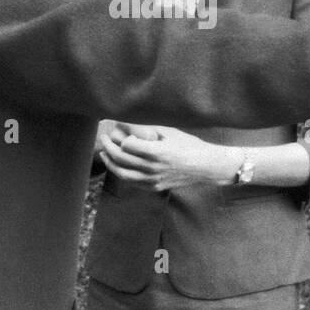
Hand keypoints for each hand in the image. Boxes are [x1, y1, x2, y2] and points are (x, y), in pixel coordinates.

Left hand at [97, 124, 232, 192]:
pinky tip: (118, 165)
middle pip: (121, 159)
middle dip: (108, 147)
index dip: (121, 138)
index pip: (127, 146)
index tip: (119, 131)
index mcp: (157, 152)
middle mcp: (153, 168)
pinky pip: (132, 182)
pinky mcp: (155, 187)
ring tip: (104, 154)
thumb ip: (149, 129)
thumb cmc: (189, 145)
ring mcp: (153, 180)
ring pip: (122, 174)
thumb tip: (129, 121)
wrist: (205, 167)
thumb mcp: (170, 132)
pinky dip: (121, 173)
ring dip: (110, 163)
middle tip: (104, 138)